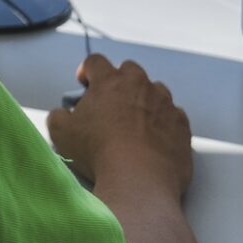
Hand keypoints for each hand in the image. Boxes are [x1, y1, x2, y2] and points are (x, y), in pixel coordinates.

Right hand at [48, 53, 192, 198]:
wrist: (139, 180)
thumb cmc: (97, 152)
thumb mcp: (61, 132)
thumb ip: (59, 115)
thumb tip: (64, 113)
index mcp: (109, 81)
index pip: (95, 61)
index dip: (87, 71)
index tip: (84, 85)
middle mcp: (139, 85)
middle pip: (129, 70)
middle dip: (119, 81)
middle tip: (111, 103)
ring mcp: (165, 103)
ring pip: (155, 90)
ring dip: (145, 99)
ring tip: (136, 122)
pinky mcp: (182, 125)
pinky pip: (173, 115)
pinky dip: (164, 121)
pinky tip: (155, 138)